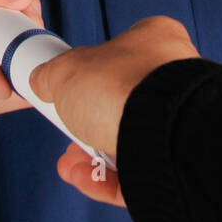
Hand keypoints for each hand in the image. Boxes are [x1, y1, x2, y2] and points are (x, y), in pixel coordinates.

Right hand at [29, 16, 199, 204]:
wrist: (164, 133)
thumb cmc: (126, 86)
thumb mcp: (69, 70)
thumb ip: (53, 75)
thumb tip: (43, 81)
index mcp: (155, 42)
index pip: (117, 54)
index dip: (86, 76)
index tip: (65, 91)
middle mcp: (173, 80)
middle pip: (118, 105)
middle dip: (84, 126)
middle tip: (66, 133)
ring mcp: (178, 123)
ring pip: (127, 142)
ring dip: (91, 157)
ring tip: (71, 164)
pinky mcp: (177, 162)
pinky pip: (138, 173)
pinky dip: (107, 179)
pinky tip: (85, 177)